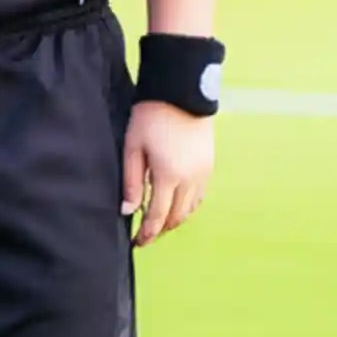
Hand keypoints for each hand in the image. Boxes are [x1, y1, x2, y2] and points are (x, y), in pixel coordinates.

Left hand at [120, 101, 214, 246]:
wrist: (180, 93)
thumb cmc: (150, 117)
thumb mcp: (133, 148)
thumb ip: (130, 182)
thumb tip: (128, 211)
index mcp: (168, 176)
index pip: (157, 216)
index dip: (147, 234)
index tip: (137, 243)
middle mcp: (189, 180)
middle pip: (176, 217)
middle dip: (161, 230)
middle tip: (146, 236)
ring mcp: (202, 173)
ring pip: (190, 209)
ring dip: (175, 220)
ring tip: (160, 223)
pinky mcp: (209, 165)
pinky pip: (199, 196)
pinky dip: (188, 207)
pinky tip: (177, 205)